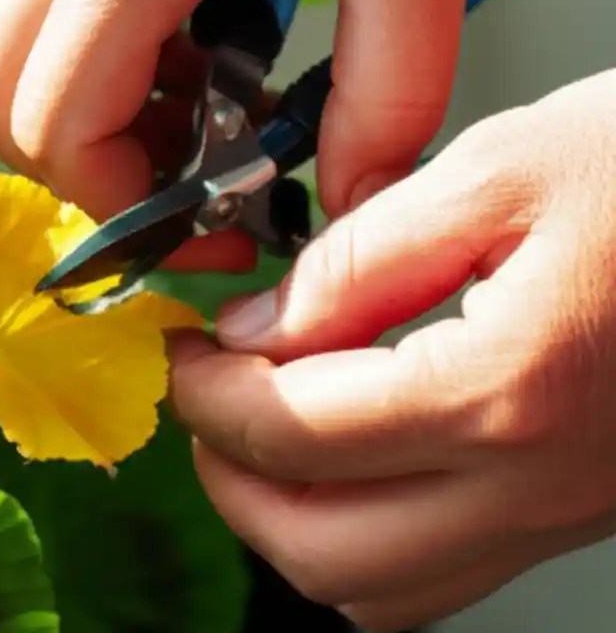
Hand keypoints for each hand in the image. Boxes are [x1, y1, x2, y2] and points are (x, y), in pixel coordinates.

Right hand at [0, 0, 481, 270]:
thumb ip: (392, 83)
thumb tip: (346, 199)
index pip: (60, 124)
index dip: (123, 209)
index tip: (206, 233)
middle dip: (81, 172)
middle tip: (181, 185)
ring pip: (6, 64)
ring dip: (89, 120)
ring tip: (198, 115)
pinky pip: (45, 21)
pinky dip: (105, 69)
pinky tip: (195, 51)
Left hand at [171, 69, 615, 630]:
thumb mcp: (500, 168)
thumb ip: (358, 260)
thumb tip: (256, 330)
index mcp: (506, 389)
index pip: (292, 434)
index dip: (206, 396)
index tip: (181, 352)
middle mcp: (536, 482)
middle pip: (317, 551)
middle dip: (229, 479)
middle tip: (206, 402)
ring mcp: (563, 513)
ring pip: (377, 590)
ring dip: (291, 523)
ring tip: (266, 434)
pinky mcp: (576, 512)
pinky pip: (442, 575)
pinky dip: (365, 537)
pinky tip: (354, 460)